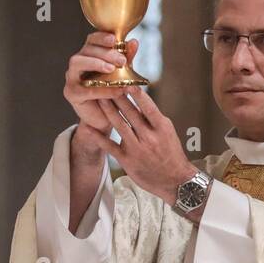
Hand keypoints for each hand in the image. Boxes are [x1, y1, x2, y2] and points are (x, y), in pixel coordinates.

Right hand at [63, 31, 131, 134]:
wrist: (105, 119)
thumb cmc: (112, 93)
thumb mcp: (123, 74)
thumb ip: (127, 59)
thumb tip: (134, 42)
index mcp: (89, 56)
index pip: (91, 40)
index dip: (101, 37)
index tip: (114, 39)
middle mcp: (77, 64)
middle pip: (85, 50)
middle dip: (104, 53)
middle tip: (121, 60)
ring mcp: (71, 78)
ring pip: (77, 63)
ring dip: (95, 63)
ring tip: (111, 69)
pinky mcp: (71, 93)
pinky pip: (85, 89)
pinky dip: (102, 89)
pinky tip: (116, 91)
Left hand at [77, 83, 197, 205]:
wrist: (175, 181)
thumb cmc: (171, 154)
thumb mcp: (168, 133)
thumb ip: (153, 119)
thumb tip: (139, 102)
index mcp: (161, 128)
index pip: (147, 106)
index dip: (136, 93)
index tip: (127, 81)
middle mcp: (149, 137)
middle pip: (130, 112)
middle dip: (117, 96)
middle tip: (107, 83)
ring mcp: (137, 148)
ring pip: (119, 125)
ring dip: (107, 110)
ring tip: (98, 97)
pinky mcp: (128, 160)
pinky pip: (110, 146)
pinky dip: (98, 137)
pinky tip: (88, 128)